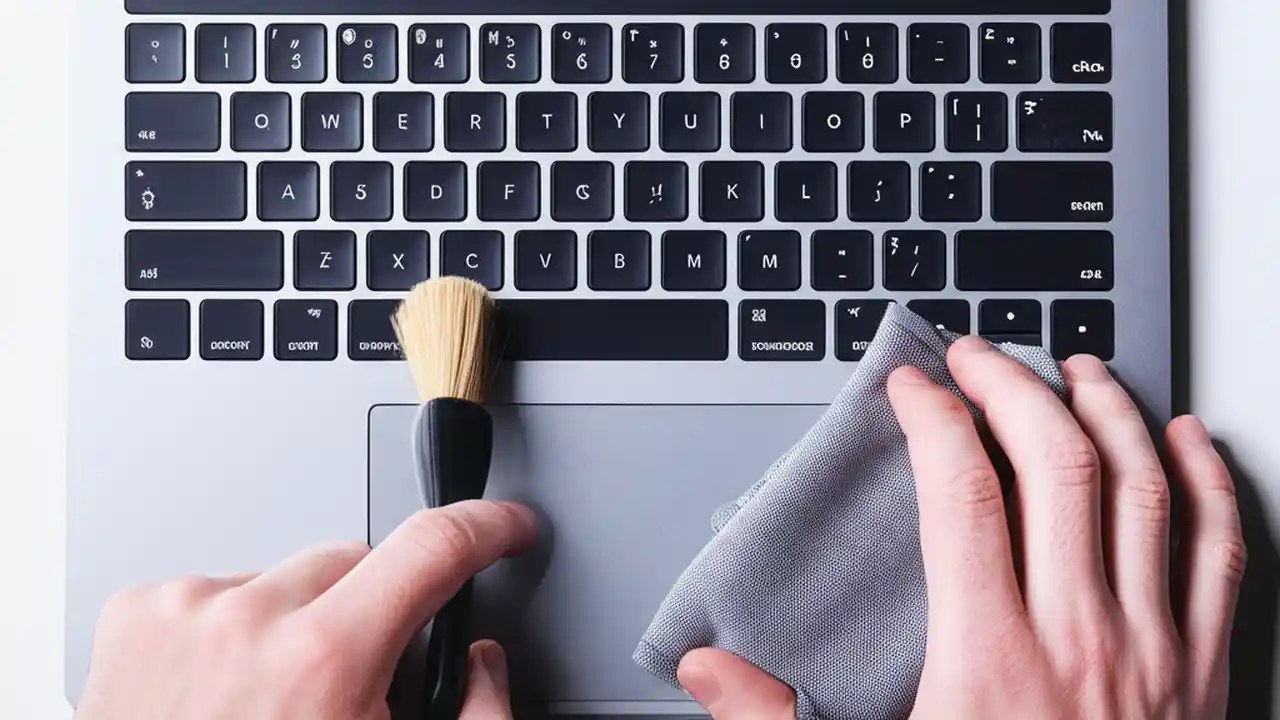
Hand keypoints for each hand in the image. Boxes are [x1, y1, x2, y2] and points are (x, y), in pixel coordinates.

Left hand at [76, 500, 536, 719]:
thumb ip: (474, 718)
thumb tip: (481, 663)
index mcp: (324, 659)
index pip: (434, 545)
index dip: (489, 528)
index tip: (505, 526)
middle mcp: (248, 620)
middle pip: (357, 561)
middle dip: (373, 607)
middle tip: (351, 686)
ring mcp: (184, 610)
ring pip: (286, 575)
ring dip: (298, 620)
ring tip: (274, 700)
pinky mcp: (136, 613)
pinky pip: (221, 591)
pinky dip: (235, 630)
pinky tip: (226, 690)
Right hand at [676, 338, 1244, 719]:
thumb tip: (707, 669)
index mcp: (987, 662)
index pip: (963, 494)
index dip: (935, 420)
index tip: (912, 388)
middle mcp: (1078, 640)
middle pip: (1056, 467)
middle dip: (1014, 389)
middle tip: (979, 356)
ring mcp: (1152, 651)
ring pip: (1142, 490)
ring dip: (1108, 413)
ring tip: (1074, 369)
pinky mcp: (1204, 672)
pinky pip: (1221, 554)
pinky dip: (1208, 483)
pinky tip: (1187, 439)